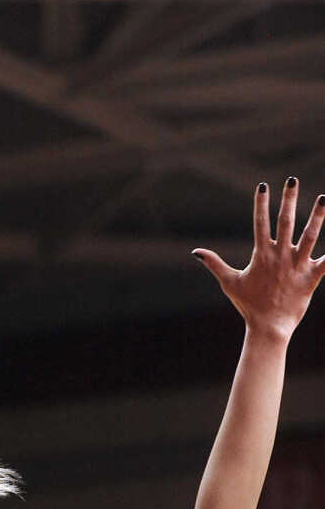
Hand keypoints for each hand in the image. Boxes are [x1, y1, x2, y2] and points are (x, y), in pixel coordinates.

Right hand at [193, 179, 324, 339]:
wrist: (269, 328)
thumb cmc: (249, 305)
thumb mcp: (230, 283)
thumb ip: (214, 264)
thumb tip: (196, 252)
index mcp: (262, 255)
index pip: (261, 223)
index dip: (261, 204)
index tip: (263, 186)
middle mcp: (281, 257)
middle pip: (286, 222)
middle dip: (289, 200)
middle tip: (292, 180)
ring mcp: (297, 265)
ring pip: (310, 236)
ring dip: (318, 216)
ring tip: (324, 198)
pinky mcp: (312, 277)